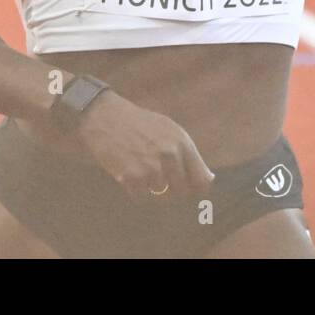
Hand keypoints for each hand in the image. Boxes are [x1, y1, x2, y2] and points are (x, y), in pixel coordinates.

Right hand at [74, 90, 215, 199]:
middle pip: (182, 192)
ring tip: (142, 170)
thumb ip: (189, 155)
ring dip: (152, 188)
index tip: (189, 189)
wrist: (106, 117)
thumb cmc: (140, 124)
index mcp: (182, 142)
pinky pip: (141, 197)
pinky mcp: (131, 177)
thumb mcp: (170, 130)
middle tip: (159, 178)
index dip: (197, 189)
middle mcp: (169, 155)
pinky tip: (129, 172)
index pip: (201, 180)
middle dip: (172, 189)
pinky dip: (135, 190)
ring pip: (161, 196)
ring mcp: (150, 167)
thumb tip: (208, 181)